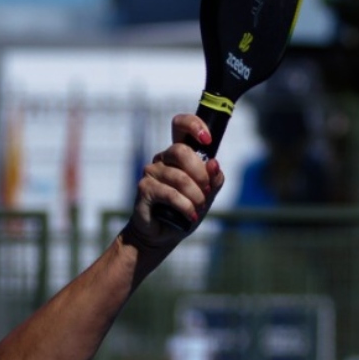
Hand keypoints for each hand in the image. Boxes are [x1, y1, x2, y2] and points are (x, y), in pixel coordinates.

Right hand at [127, 114, 223, 251]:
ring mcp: (151, 171)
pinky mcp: (144, 188)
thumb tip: (214, 164)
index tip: (208, 140)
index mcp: (178, 154)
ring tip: (198, 208)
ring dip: (195, 196)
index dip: (194, 125)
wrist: (163, 234)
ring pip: (179, 177)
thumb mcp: (207, 195)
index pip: (180, 125)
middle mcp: (163, 158)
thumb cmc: (185, 210)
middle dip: (200, 173)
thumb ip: (214, 179)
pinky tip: (190, 216)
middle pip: (181, 151)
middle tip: (206, 190)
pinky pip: (170, 193)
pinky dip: (185, 206)